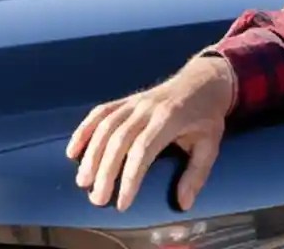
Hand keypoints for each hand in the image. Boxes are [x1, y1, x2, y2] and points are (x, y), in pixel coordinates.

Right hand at [66, 55, 234, 211]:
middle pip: (119, 140)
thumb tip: (184, 203)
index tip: (123, 203)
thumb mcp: (211, 144)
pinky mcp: (126, 100)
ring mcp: (135, 102)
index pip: (143, 150)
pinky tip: (72, 151)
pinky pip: (100, 113)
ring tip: (83, 182)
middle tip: (98, 199)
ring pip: (105, 127)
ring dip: (91, 155)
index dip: (130, 177)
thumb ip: (197, 173)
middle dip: (105, 172)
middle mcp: (148, 108)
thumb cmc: (207, 116)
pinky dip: (84, 130)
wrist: (204, 80)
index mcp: (170, 118)